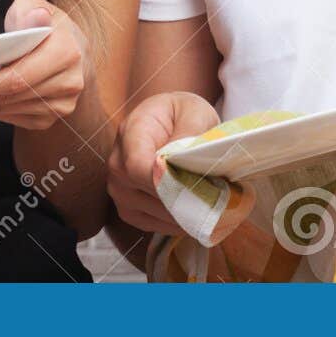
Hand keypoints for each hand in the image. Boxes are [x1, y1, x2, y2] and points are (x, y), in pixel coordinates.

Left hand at [0, 0, 87, 129]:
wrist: (73, 52)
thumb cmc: (47, 27)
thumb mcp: (35, 7)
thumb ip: (29, 11)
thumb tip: (35, 20)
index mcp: (66, 53)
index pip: (17, 78)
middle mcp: (67, 84)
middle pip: (5, 97)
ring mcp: (60, 106)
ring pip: (3, 110)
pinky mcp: (48, 119)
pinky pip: (7, 117)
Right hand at [106, 91, 219, 234]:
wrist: (166, 122)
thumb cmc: (182, 114)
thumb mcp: (194, 111)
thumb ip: (189, 131)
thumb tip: (181, 159)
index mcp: (130, 133)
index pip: (138, 167)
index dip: (167, 181)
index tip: (199, 184)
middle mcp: (117, 164)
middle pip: (148, 194)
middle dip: (185, 198)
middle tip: (218, 195)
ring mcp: (119, 190)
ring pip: (154, 213)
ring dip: (185, 212)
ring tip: (211, 201)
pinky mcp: (129, 210)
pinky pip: (155, 225)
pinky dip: (179, 222)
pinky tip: (196, 210)